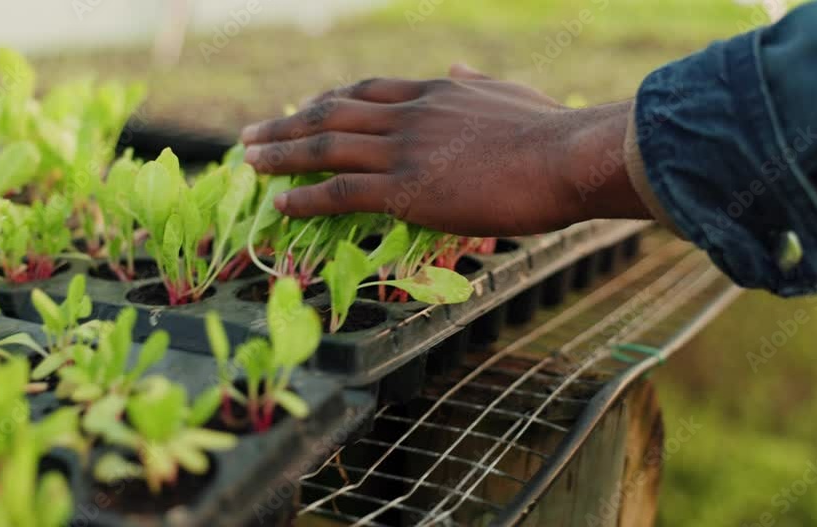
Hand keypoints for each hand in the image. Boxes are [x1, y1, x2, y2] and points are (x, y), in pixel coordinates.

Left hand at [240, 64, 649, 236]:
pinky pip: (340, 192)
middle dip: (286, 124)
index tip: (302, 108)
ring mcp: (404, 151)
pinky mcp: (406, 190)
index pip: (365, 93)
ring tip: (248, 159)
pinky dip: (304, 196)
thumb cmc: (551, 130)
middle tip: (250, 132)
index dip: (326, 102)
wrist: (568, 156)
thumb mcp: (509, 91)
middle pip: (331, 115)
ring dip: (281, 154)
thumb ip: (475, 82)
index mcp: (434, 92)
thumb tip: (458, 67)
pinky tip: (279, 201)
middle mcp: (408, 115)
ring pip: (325, 149)